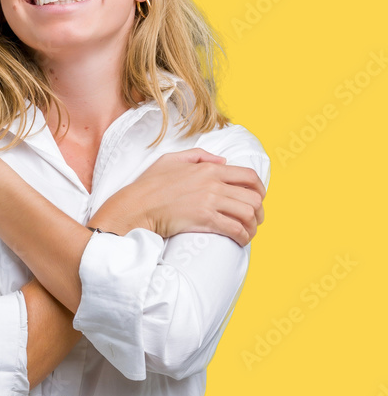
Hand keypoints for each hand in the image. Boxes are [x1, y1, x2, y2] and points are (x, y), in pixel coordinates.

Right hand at [89, 148, 265, 245]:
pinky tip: (240, 240)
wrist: (135, 207)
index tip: (258, 199)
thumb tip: (222, 161)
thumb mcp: (170, 160)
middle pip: (253, 197)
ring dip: (252, 226)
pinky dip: (243, 237)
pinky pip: (235, 229)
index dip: (259, 189)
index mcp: (208, 168)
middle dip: (259, 211)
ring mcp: (210, 201)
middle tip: (254, 220)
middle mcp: (213, 183)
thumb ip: (198, 155)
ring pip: (248, 213)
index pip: (248, 176)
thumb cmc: (148, 186)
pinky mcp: (205, 219)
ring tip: (247, 232)